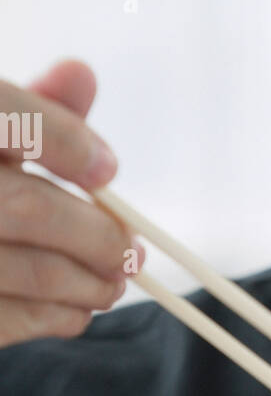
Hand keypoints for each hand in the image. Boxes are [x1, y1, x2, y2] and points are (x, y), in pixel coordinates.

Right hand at [0, 60, 142, 347]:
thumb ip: (30, 107)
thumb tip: (81, 75)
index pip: (7, 117)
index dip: (64, 142)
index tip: (107, 170)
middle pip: (27, 208)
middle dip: (96, 234)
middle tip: (132, 250)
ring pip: (30, 272)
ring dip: (88, 283)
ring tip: (114, 282)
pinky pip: (10, 320)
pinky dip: (56, 316)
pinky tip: (76, 308)